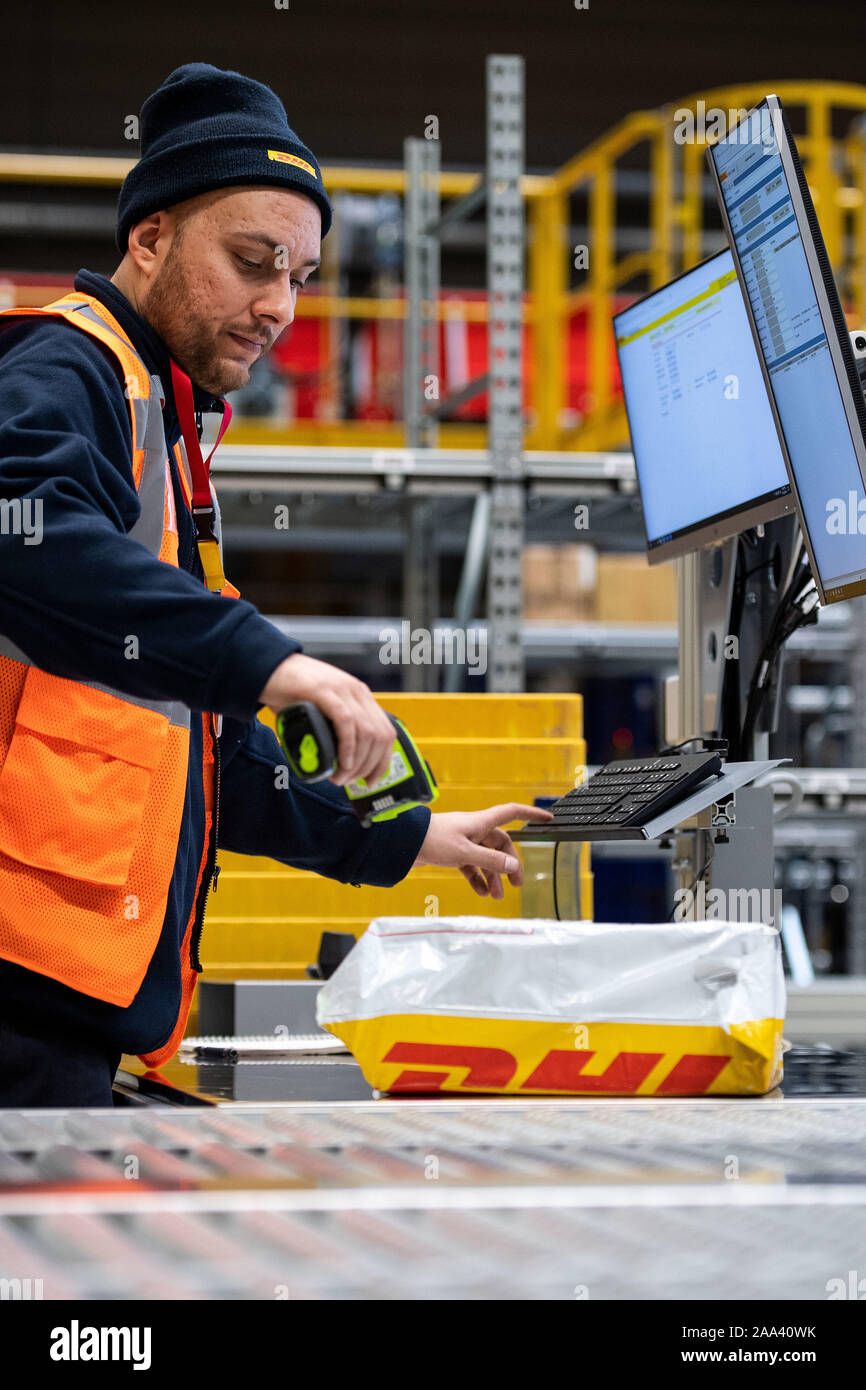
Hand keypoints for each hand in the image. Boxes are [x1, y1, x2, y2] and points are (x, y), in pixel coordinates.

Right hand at [259, 653, 394, 787]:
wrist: (269, 668)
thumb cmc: (292, 691)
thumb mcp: (323, 709)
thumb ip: (333, 729)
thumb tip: (336, 762)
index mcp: (360, 696)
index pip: (386, 732)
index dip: (382, 761)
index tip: (371, 780)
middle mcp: (357, 692)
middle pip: (379, 735)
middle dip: (369, 766)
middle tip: (349, 781)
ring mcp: (342, 690)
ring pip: (366, 732)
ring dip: (356, 762)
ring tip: (340, 777)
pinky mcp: (325, 691)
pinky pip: (346, 723)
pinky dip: (348, 747)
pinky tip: (342, 763)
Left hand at [413, 803, 553, 898]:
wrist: (403, 842)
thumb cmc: (432, 839)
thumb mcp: (465, 852)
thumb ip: (490, 860)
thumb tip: (513, 865)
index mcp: (481, 822)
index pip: (512, 813)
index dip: (531, 815)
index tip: (547, 819)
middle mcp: (474, 829)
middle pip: (500, 844)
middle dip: (509, 864)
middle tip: (515, 884)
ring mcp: (463, 840)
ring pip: (485, 858)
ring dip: (492, 876)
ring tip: (495, 896)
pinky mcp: (452, 852)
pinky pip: (471, 865)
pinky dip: (477, 878)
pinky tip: (480, 892)